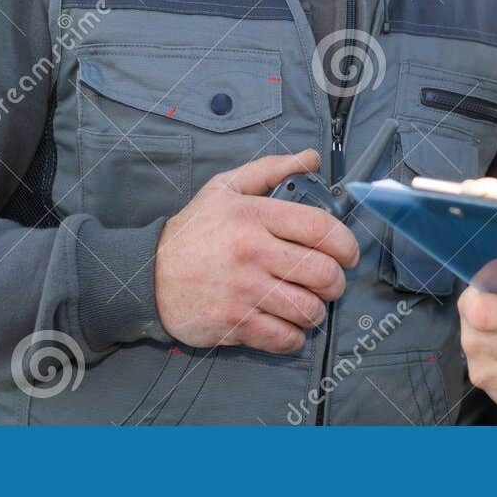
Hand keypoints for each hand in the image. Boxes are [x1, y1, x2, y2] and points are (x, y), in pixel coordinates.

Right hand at [155, 149, 359, 351]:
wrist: (148, 275)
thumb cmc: (193, 232)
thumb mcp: (226, 188)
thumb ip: (271, 170)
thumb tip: (311, 157)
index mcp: (254, 216)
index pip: (321, 228)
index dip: (346, 243)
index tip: (349, 254)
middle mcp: (252, 252)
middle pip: (323, 273)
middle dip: (336, 282)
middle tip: (330, 283)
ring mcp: (243, 291)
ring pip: (308, 309)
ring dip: (316, 311)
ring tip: (308, 305)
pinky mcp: (234, 323)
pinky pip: (284, 338)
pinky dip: (294, 337)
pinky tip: (288, 326)